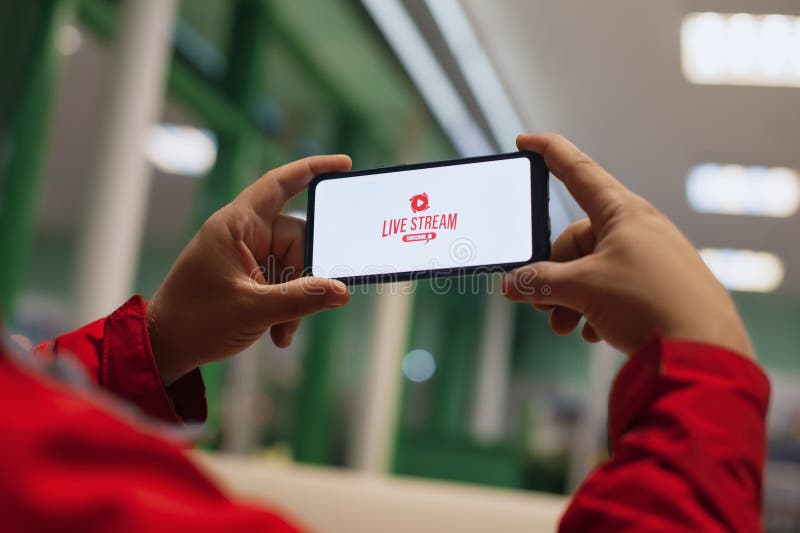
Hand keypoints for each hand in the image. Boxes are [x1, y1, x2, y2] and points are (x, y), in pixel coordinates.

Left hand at [147, 155, 352, 384]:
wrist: (166, 348)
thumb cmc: (195, 321)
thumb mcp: (253, 309)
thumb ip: (301, 299)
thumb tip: (342, 292)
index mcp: (235, 225)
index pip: (278, 185)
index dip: (312, 169)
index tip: (344, 164)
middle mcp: (244, 234)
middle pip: (297, 238)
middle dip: (305, 276)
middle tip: (304, 306)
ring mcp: (249, 256)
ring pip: (295, 266)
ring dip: (296, 299)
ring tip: (283, 329)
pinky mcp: (253, 277)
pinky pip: (285, 283)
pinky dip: (288, 307)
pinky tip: (280, 333)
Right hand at [503, 134, 752, 357]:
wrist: (704, 352)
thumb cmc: (651, 304)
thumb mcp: (583, 289)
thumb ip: (540, 283)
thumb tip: (511, 284)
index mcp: (623, 213)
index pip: (577, 170)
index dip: (549, 152)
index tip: (525, 142)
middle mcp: (637, 230)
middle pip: (575, 239)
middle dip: (551, 274)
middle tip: (538, 304)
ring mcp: (649, 259)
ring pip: (591, 269)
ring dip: (569, 298)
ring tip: (564, 326)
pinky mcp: (657, 288)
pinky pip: (612, 289)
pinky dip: (594, 308)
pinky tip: (593, 331)